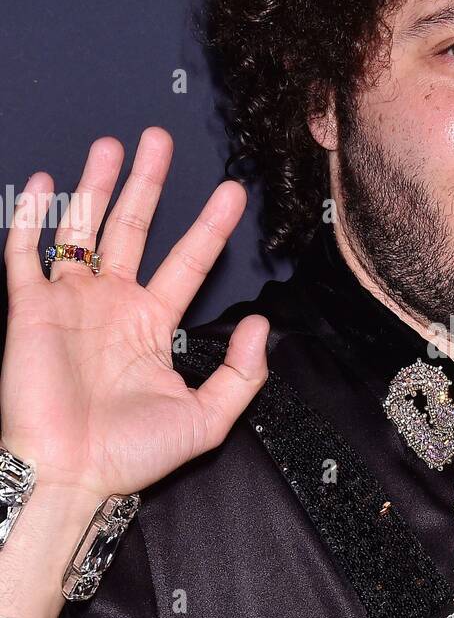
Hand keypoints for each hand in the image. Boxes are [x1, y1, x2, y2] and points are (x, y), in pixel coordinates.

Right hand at [0, 126, 269, 503]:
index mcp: (152, 327)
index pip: (188, 262)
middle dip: (147, 183)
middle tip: (159, 140)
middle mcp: (112, 307)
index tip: (231, 192)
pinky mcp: (29, 310)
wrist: (70, 477)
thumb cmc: (130, 457)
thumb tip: (262, 325)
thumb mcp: (207, 419)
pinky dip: (31, 217)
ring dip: (95, 185)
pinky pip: (26, 253)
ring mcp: (70, 303)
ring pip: (83, 229)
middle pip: (134, 229)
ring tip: (112, 145)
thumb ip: (243, 375)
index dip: (210, 226)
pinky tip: (41, 182)